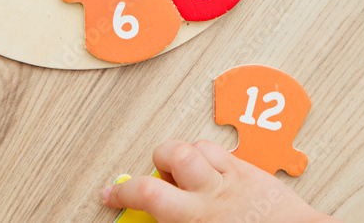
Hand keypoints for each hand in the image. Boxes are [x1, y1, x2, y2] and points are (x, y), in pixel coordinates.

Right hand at [101, 139, 337, 222]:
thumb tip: (159, 219)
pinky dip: (207, 158)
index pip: (147, 196)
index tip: (112, 195)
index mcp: (194, 218)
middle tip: (152, 176)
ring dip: (182, 156)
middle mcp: (211, 193)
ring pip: (195, 147)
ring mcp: (231, 179)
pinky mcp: (250, 172)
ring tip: (181, 172)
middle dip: (154, 162)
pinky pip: (220, 152)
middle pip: (170, 155)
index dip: (121, 194)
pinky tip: (208, 172)